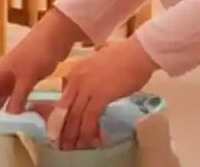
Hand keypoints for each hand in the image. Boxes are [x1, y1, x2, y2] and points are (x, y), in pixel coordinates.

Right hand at [0, 9, 85, 115]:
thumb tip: (9, 117)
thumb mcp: (27, 77)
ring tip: (8, 129)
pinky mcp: (22, 80)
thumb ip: (17, 97)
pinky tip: (21, 116)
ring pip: (3, 100)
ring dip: (4, 112)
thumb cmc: (36, 54)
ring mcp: (11, 79)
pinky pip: (15, 97)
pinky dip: (16, 106)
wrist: (53, 37)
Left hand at [50, 36, 158, 150]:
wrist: (138, 53)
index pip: (63, 99)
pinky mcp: (100, 95)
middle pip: (67, 109)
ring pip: (77, 116)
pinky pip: (91, 117)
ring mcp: (87, 87)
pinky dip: (90, 131)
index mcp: (75, 72)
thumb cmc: (124, 58)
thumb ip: (89, 79)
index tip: (61, 130)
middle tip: (64, 144)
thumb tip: (88, 96)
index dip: (62, 118)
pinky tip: (93, 140)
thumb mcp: (97, 66)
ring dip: (76, 134)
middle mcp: (77, 79)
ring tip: (76, 147)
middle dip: (65, 129)